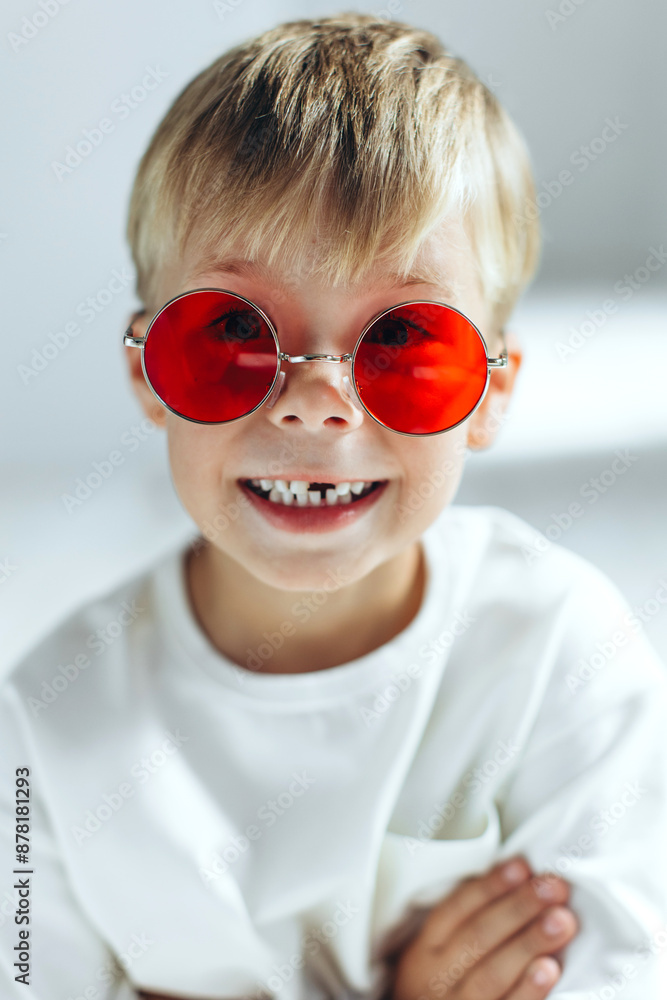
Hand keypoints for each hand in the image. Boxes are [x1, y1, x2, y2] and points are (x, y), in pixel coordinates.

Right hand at [389, 856, 578, 998]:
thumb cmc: (441, 989)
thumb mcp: (437, 954)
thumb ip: (470, 923)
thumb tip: (521, 882)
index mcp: (425, 949)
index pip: (457, 909)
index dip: (491, 886)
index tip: (523, 866)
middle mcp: (438, 977)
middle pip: (478, 937)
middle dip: (519, 908)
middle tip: (553, 888)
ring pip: (491, 973)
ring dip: (529, 943)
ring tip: (562, 920)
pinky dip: (528, 990)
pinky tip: (550, 969)